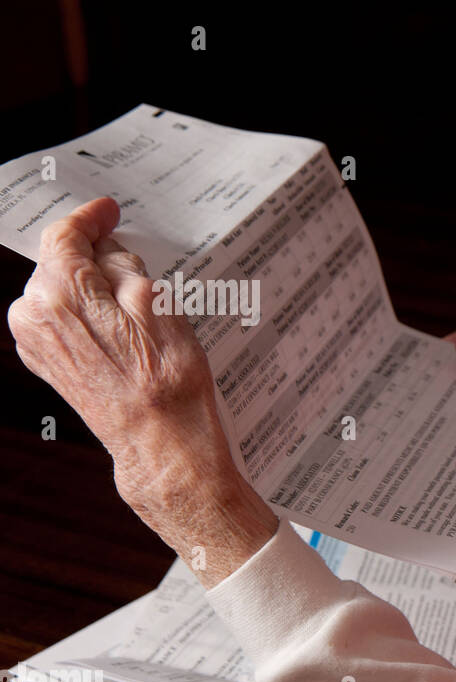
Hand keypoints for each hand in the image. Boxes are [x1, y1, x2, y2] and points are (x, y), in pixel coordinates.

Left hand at [7, 197, 276, 584]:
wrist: (160, 442)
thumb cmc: (166, 381)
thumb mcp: (160, 303)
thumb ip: (125, 266)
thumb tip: (109, 253)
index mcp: (60, 292)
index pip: (66, 235)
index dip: (91, 219)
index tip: (108, 212)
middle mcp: (35, 315)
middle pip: (61, 263)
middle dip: (96, 259)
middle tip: (140, 270)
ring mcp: (36, 343)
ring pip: (61, 292)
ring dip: (94, 290)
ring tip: (139, 310)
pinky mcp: (47, 364)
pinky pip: (62, 321)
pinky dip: (87, 315)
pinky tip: (123, 333)